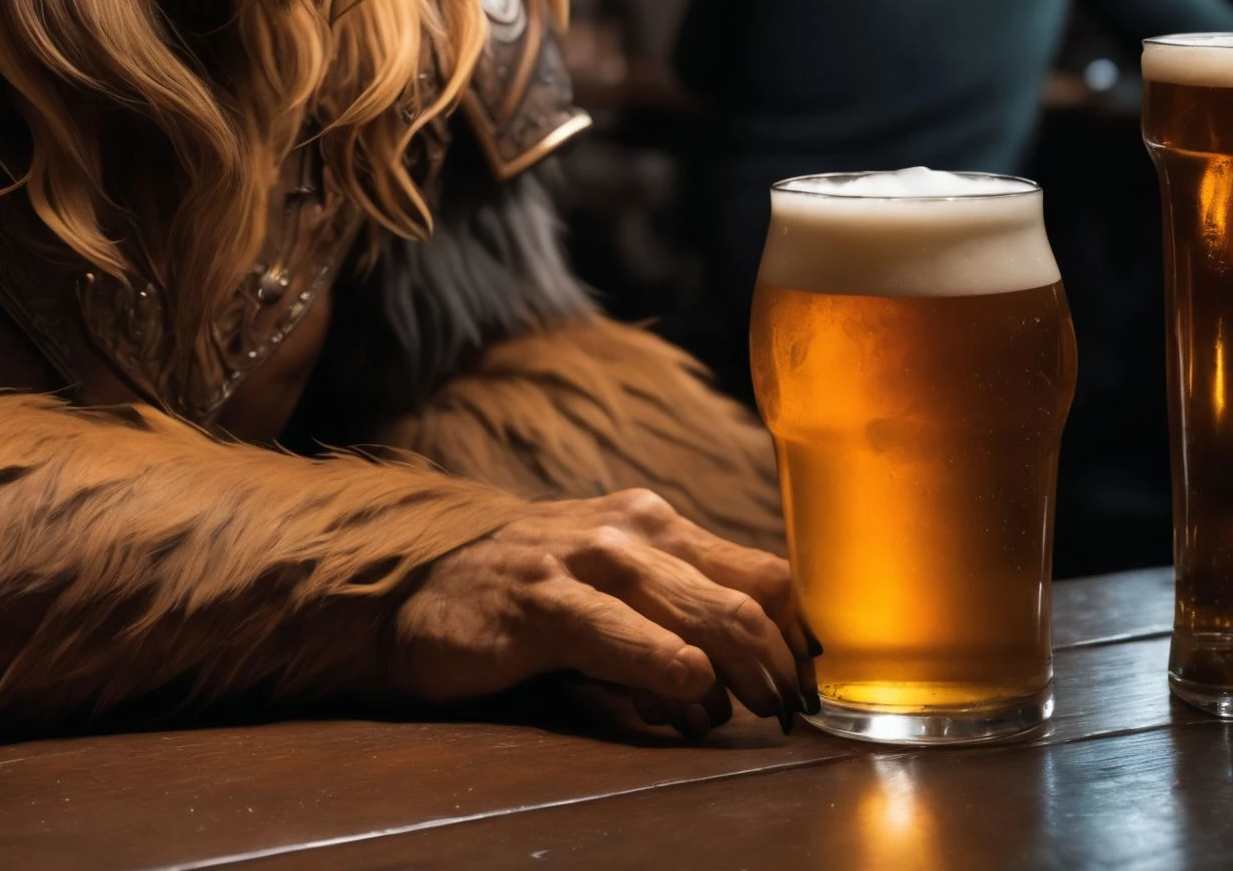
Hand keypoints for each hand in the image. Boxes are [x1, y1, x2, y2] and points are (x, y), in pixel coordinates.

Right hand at [391, 488, 814, 737]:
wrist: (412, 591)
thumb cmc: (524, 599)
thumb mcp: (611, 594)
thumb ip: (677, 621)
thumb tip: (749, 684)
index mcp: (653, 524)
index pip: (764, 569)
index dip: (807, 631)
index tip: (823, 685)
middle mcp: (628, 528)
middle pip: (747, 590)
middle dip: (786, 660)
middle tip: (795, 712)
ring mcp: (582, 558)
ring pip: (699, 608)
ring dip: (745, 668)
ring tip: (760, 712)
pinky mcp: (538, 600)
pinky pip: (618, 631)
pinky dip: (665, 663)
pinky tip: (690, 689)